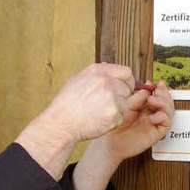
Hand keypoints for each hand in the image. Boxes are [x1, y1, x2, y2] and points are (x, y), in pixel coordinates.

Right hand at [15, 63, 135, 178]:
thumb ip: (97, 73)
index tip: (125, 87)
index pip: (126, 72)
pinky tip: (99, 120)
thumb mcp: (78, 79)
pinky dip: (113, 120)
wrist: (62, 122)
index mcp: (98, 72)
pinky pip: (121, 117)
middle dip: (120, 96)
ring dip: (116, 109)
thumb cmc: (67, 103)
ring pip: (125, 104)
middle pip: (127, 89)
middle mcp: (106, 82)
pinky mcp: (114, 113)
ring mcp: (111, 98)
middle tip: (106, 104)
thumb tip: (109, 67)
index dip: (127, 81)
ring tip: (99, 112)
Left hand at [88, 80, 174, 164]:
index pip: (158, 96)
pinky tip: (152, 117)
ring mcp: (154, 123)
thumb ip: (137, 98)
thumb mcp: (126, 107)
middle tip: (157, 91)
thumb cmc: (116, 126)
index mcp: (144, 107)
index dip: (160, 89)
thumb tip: (147, 90)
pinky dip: (162, 117)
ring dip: (164, 103)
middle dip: (164, 95)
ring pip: (169, 111)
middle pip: (167, 102)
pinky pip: (166, 123)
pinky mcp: (156, 133)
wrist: (112, 143)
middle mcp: (151, 114)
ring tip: (153, 101)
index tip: (156, 83)